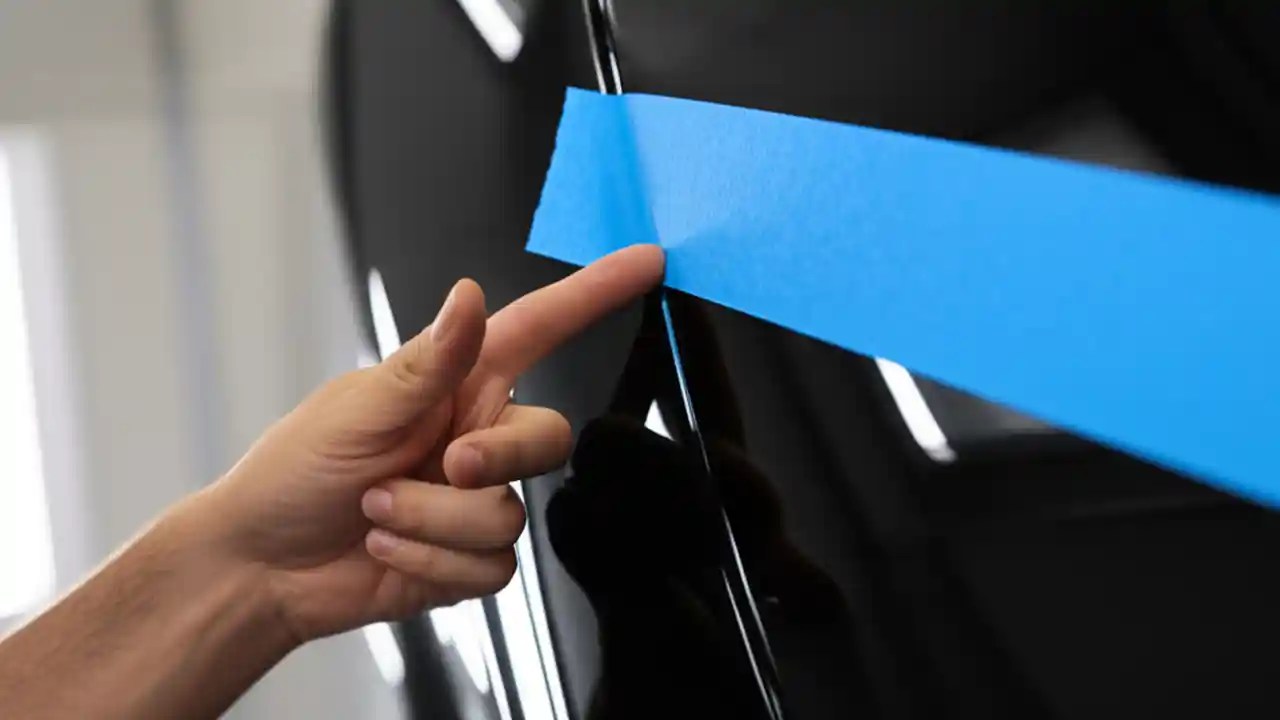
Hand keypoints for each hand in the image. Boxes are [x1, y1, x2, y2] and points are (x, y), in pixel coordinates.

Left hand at [196, 245, 662, 642]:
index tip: (647, 261)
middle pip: (547, 440)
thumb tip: (470, 295)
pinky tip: (387, 552)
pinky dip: (432, 565)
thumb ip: (428, 361)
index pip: (540, 329)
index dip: (595, 294)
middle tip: (446, 463)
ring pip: (509, 516)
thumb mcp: (357, 408)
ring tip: (376, 515)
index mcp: (455, 383)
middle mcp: (476, 436)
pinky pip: (492, 569)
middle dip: (498, 458)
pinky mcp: (467, 559)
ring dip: (433, 521)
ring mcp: (475, 501)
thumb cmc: (294, 471)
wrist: (262, 568)